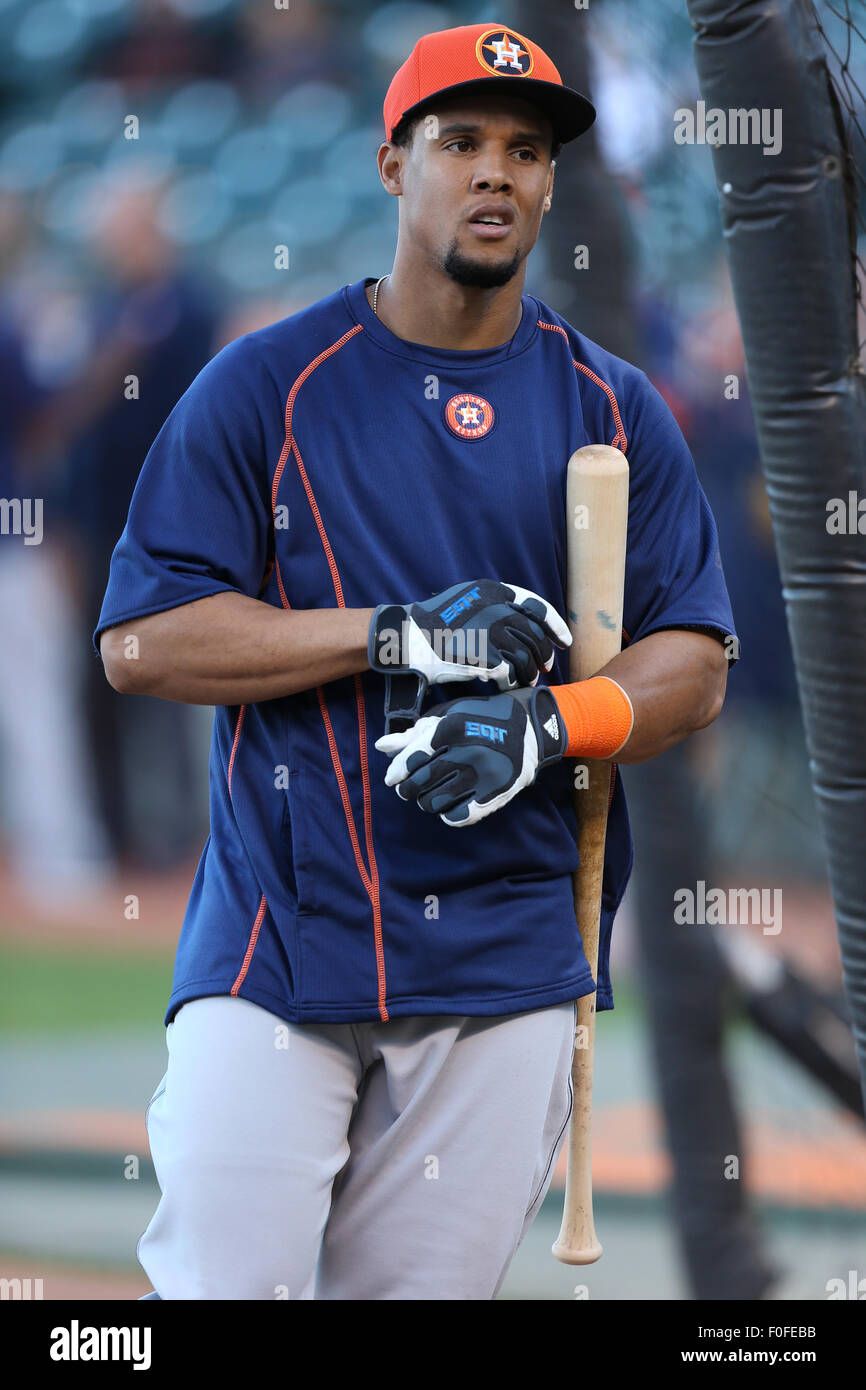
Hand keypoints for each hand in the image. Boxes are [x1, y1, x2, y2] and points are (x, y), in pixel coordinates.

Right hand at [368, 580, 570, 729]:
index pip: (538, 607)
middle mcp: (496, 608)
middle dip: (544, 654)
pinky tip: (507, 686)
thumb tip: (525, 625)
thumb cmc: (436, 623)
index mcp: (494, 591)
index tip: (564, 641)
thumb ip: (495, 606)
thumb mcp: (467, 600)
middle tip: (545, 667)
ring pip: (526, 657)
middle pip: (535, 635)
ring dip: (530, 672)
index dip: (555, 626)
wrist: (408, 638)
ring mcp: (491, 632)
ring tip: (527, 681)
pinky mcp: (484, 655)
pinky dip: (512, 682)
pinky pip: (510, 673)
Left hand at [375, 686, 566, 826]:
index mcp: (452, 727)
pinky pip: (457, 816)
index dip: (397, 772)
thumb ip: (414, 734)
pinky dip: (447, 815)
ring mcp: (482, 774)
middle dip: (408, 789)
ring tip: (428, 795)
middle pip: (419, 783)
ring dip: (425, 802)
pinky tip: (448, 805)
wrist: (530, 730)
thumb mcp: (448, 717)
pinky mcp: (494, 794)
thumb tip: (381, 747)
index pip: (412, 758)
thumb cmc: (480, 720)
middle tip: (409, 789)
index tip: (393, 779)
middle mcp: (466, 751)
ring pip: (434, 802)